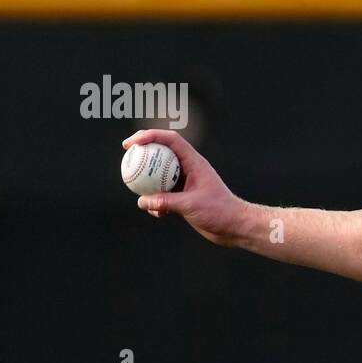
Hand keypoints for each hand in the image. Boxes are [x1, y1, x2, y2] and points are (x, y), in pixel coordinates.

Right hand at [121, 129, 248, 245]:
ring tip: (133, 185)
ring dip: (148, 180)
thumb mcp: (190, 205)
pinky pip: (164, 194)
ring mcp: (186, 183)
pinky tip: (156, 214)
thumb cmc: (219, 211)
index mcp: (194, 162)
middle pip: (163, 152)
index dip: (151, 135)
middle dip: (145, 150)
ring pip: (161, 175)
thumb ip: (165, 202)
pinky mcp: (184, 197)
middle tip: (127, 152)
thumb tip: (141, 201)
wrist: (234, 226)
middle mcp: (189, 169)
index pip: (171, 140)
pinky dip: (157, 202)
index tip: (133, 142)